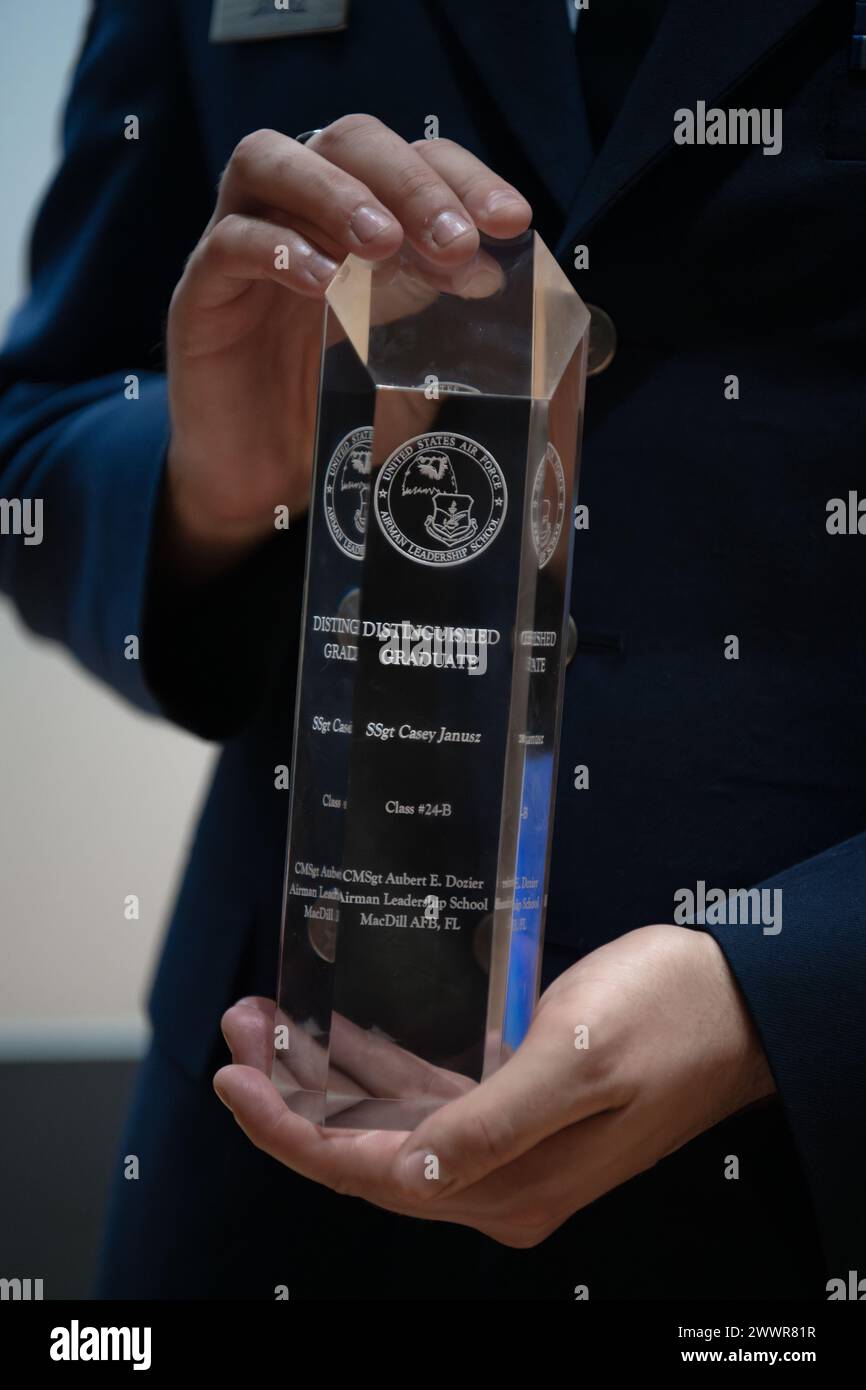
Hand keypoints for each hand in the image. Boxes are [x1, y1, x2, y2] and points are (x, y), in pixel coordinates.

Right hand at [164, 117, 530, 573]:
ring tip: (380, 244)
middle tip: (453, 242)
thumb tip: (529, 299)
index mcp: (361, 224)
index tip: (510, 223)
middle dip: (409, 182)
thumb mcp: (416, 373)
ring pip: (269, 160)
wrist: (262, 488)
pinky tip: (321, 283)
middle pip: (347, 139)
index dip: (464, 178)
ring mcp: (243, 246)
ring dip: (335, 193)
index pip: (416, 159)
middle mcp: (302, 217)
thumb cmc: (340, 421)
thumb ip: (459, 331)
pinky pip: (228, 243)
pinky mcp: (201, 295)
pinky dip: (276, 249)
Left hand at [214, 925, 774, 1246]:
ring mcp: (510, 1146)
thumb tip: (407, 1171)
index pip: (370, 1172)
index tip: (234, 1083)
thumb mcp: (577, 1060)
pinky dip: (374, 1071)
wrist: (738, 1001)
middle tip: (240, 1030)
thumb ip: (492, 1124)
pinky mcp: (518, 1109)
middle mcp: (502, 1179)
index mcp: (512, 1182)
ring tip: (268, 1022)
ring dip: (325, 1078)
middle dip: (291, 1099)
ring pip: (389, 1124)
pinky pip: (427, 1102)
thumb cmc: (667, 1016)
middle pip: (366, 1152)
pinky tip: (340, 1034)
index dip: (291, 1134)